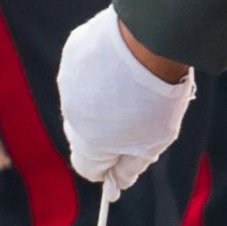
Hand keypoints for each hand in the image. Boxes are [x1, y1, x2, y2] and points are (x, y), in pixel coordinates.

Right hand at [49, 6, 189, 192]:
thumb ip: (131, 168)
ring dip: (100, 97)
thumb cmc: (157, 97)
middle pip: (82, 133)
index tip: (124, 158)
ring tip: (132, 84)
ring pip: (82, 98)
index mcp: (90, 142)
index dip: (106, 166)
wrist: (151, 39)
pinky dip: (98, 69)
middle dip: (103, 131)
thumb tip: (116, 186)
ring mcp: (68, 79)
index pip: (87, 167)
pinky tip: (122, 60)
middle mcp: (71, 113)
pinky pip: (83, 68)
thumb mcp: (153, 142)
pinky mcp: (73, 51)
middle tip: (136, 116)